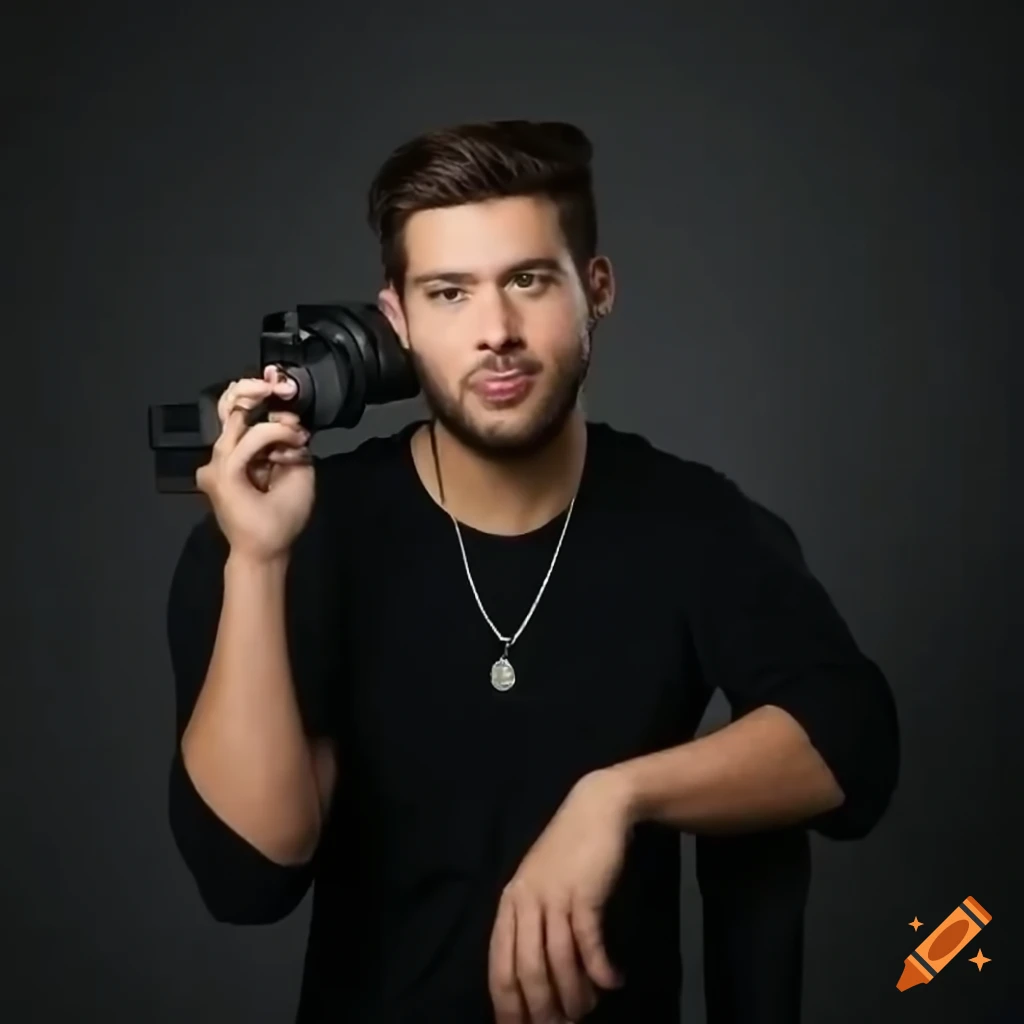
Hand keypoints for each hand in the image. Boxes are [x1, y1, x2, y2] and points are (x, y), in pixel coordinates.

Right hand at [195, 365, 313, 561]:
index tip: (281, 380)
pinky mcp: (224, 472)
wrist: (269, 547)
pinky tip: (292, 442)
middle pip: (229, 403)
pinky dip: (272, 435)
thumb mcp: (298, 468)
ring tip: (295, 431)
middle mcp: (227, 451)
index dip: (259, 388)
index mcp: (242, 449)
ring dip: (273, 418)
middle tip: (280, 385)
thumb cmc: (283, 514)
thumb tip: (288, 415)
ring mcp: (221, 460)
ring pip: (236, 416)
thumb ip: (291, 440)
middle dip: (255, 388)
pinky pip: (246, 441)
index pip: (242, 408)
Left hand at [488, 770, 632, 1023]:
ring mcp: (554, 895)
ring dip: (574, 995)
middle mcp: (526, 901)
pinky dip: (600, 969)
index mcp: (510, 904)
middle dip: (542, 1009)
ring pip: (558, 961)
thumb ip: (533, 926)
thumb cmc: (568, 852)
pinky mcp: (584, 892)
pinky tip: (612, 981)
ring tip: (588, 1009)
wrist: (596, 809)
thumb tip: (537, 981)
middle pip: (526, 971)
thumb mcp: (540, 886)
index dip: (508, 1006)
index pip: (499, 967)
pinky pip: (588, 942)